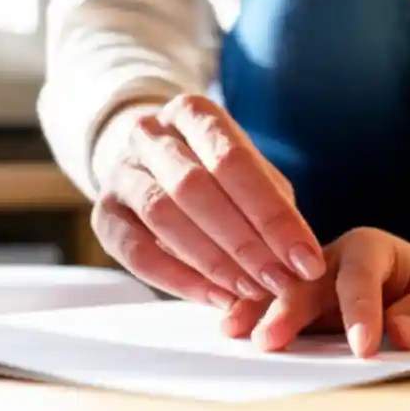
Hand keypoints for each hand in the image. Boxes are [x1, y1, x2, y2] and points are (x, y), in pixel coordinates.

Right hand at [90, 93, 324, 307]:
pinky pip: (136, 252)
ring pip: (161, 215)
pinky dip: (179, 280)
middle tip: (278, 281)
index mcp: (193, 113)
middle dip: (243, 241)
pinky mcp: (103, 214)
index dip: (273, 216)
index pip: (234, 162)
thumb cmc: (216, 174)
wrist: (152, 166)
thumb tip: (301, 265)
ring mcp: (120, 172)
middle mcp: (150, 134)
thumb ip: (274, 210)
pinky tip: (214, 297)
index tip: (305, 261)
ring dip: (212, 260)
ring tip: (249, 291)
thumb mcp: (251, 176)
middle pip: (194, 186)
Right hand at [225, 228, 409, 356]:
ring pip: (274, 286)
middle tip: (270, 340)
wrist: (402, 280)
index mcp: (367, 248)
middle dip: (287, 310)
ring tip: (232, 329)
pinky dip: (244, 310)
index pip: (360, 278)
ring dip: (252, 308)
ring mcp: (301, 274)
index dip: (361, 313)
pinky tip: (226, 325)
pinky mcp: (286, 292)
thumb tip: (402, 333)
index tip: (363, 349)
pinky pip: (262, 297)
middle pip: (304, 279)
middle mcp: (326, 256)